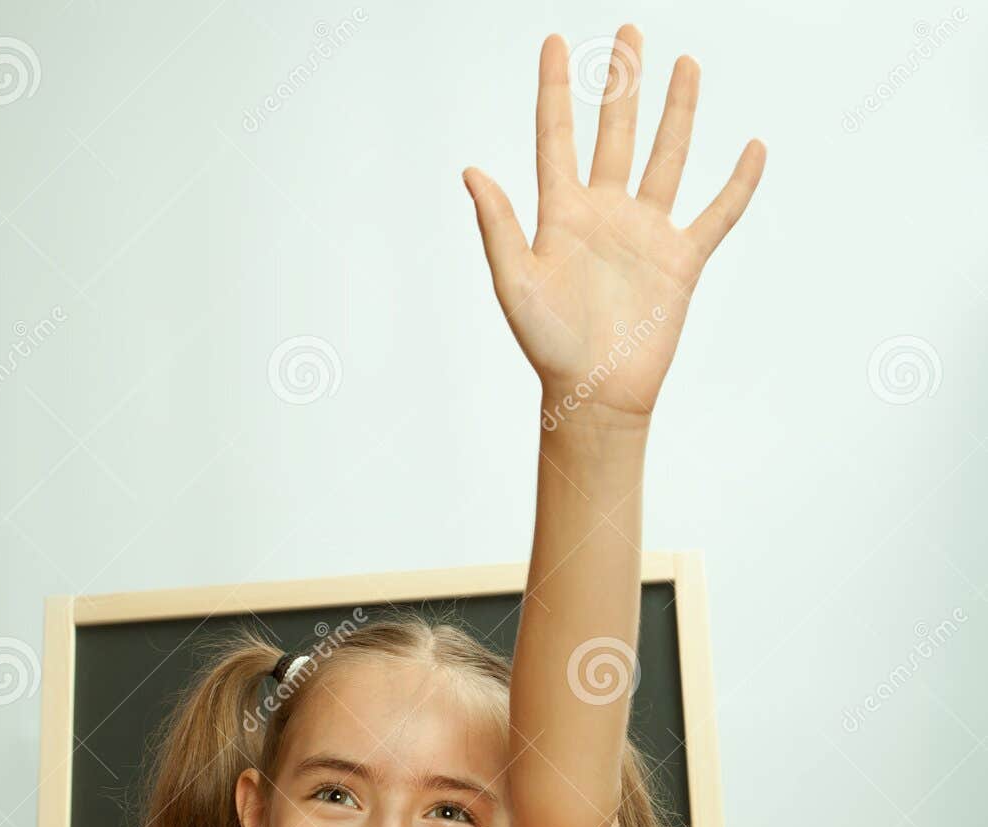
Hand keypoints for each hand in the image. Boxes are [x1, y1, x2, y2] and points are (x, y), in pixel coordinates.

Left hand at [463, 25, 765, 424]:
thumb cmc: (549, 347)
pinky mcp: (681, 261)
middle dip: (622, 82)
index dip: (556, 89)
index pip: (557, 137)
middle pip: (616, 133)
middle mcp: (606, 214)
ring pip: (667, 158)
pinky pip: (716, 214)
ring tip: (686, 64)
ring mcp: (646, 234)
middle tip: (629, 32)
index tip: (554, 41)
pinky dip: (737, 184)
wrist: (595, 394)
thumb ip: (498, 226)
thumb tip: (470, 171)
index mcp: (562, 214)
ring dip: (677, 112)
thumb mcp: (514, 284)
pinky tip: (752, 149)